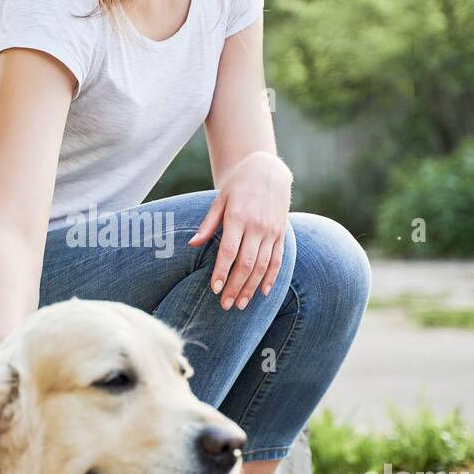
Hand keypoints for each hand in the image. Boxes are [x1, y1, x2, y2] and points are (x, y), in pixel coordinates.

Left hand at [187, 152, 291, 310]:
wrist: (268, 169)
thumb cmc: (239, 184)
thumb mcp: (220, 199)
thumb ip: (208, 224)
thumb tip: (192, 244)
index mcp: (239, 217)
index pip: (229, 251)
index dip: (221, 272)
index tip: (214, 289)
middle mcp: (258, 226)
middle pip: (246, 263)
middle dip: (235, 286)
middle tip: (225, 305)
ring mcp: (272, 231)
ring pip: (263, 265)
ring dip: (251, 287)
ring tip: (240, 304)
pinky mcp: (281, 233)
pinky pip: (278, 259)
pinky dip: (271, 277)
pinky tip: (263, 293)